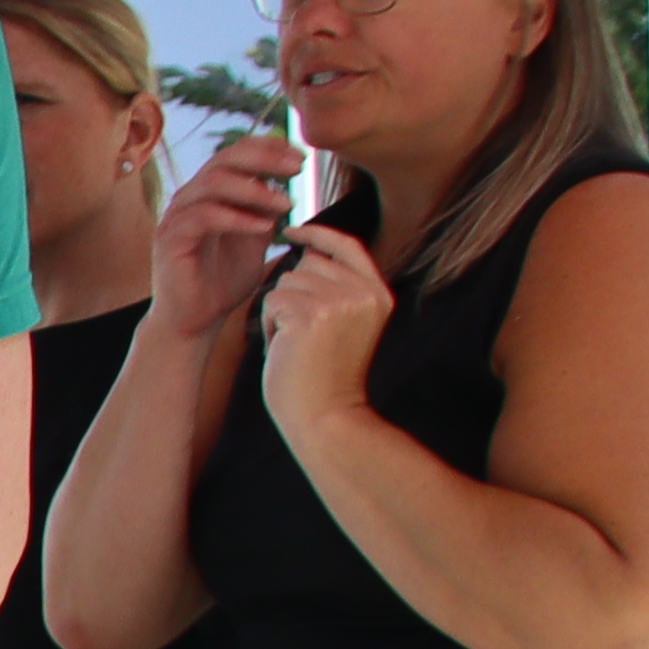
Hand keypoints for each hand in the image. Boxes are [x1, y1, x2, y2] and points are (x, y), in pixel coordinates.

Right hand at [150, 136, 300, 343]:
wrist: (196, 321)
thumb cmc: (222, 282)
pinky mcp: (171, 239)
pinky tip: (265, 227)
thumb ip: (264, 212)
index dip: (267, 149)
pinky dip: (237, 218)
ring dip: (254, 190)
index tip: (300, 157)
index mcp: (207, 194)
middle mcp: (188, 198)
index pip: (234, 154)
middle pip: (223, 160)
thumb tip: (285, 184)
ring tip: (286, 204)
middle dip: (264, 160)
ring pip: (213, 184)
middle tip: (297, 169)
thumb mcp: (254, 241)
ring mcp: (176, 217)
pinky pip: (204, 217)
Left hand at [252, 216, 388, 432]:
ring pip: (286, 281)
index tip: (292, 232)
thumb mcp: (346, 325)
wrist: (326, 416)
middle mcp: (364, 292)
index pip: (347, 246)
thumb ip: (338, 287)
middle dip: (293, 292)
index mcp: (379, 294)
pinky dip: (269, 324)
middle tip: (301, 333)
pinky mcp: (310, 312)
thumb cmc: (325, 376)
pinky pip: (272, 300)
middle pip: (309, 263)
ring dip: (280, 311)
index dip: (317, 235)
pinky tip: (284, 349)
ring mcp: (339, 301)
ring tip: (296, 344)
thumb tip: (306, 249)